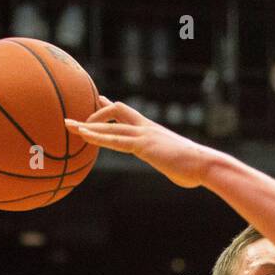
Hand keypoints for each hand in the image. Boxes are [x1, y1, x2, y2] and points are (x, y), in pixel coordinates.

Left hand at [66, 97, 215, 188]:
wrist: (205, 164)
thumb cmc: (196, 168)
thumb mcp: (179, 165)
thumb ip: (173, 164)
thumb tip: (182, 174)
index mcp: (153, 131)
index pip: (128, 114)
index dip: (111, 107)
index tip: (99, 100)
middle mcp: (146, 128)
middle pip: (116, 112)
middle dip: (93, 114)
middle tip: (74, 120)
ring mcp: (144, 135)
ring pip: (111, 125)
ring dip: (88, 126)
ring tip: (69, 126)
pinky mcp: (144, 145)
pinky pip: (115, 139)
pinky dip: (97, 137)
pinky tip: (83, 135)